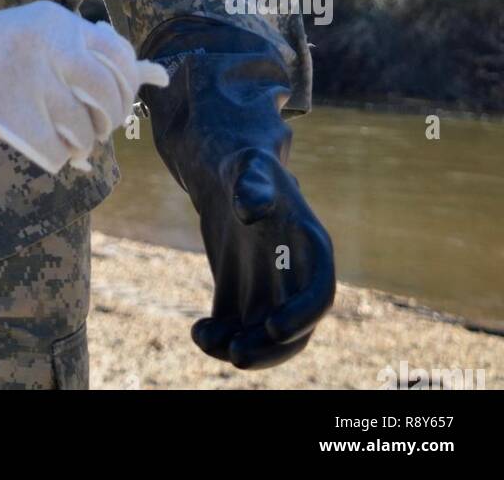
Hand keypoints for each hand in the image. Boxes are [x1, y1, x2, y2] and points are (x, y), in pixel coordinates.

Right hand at [0, 0, 167, 174]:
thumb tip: (157, 74)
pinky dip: (57, 159)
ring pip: (82, 128)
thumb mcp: (42, 39)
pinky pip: (54, 150)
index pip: (119, 56)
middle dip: (108, 121)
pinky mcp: (7, 109)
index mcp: (58, 22)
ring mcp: (27, 75)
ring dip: (80, 144)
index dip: (125, 89)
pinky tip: (45, 149)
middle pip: (106, 94)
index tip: (113, 104)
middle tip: (94, 130)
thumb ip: (93, 54)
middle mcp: (47, 42)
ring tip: (67, 142)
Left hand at [142, 18, 334, 368]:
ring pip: (266, 336)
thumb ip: (252, 184)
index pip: (320, 292)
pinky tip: (198, 330)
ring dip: (245, 350)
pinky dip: (221, 339)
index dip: (302, 316)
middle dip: (273, 350)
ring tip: (211, 341)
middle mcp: (294, 273)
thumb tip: (250, 208)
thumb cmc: (242, 165)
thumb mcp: (246, 168)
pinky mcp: (241, 293)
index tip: (271, 327)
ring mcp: (268, 287)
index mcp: (309, 246)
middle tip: (237, 354)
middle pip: (297, 327)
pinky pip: (238, 329)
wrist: (221, 172)